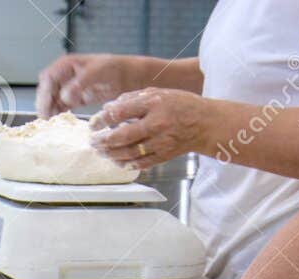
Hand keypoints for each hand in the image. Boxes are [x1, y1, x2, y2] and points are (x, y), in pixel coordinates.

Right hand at [37, 54, 137, 117]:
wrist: (129, 77)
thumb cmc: (114, 68)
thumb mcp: (97, 72)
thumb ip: (80, 83)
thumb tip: (64, 96)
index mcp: (66, 64)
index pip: (48, 78)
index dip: (44, 93)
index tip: (45, 108)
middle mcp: (65, 75)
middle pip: (47, 89)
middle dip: (44, 104)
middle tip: (46, 120)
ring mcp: (70, 87)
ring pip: (53, 99)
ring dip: (50, 110)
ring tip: (50, 124)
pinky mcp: (77, 99)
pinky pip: (62, 106)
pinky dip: (59, 114)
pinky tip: (58, 122)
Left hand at [92, 89, 213, 168]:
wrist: (205, 123)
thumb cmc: (182, 105)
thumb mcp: (157, 93)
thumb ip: (132, 99)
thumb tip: (109, 107)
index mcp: (153, 104)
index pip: (120, 112)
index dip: (103, 119)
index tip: (94, 123)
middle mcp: (156, 123)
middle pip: (122, 136)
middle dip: (103, 141)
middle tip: (93, 141)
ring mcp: (161, 142)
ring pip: (130, 152)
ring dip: (112, 154)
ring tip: (102, 152)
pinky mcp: (164, 155)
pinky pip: (142, 163)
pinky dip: (128, 164)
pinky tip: (119, 161)